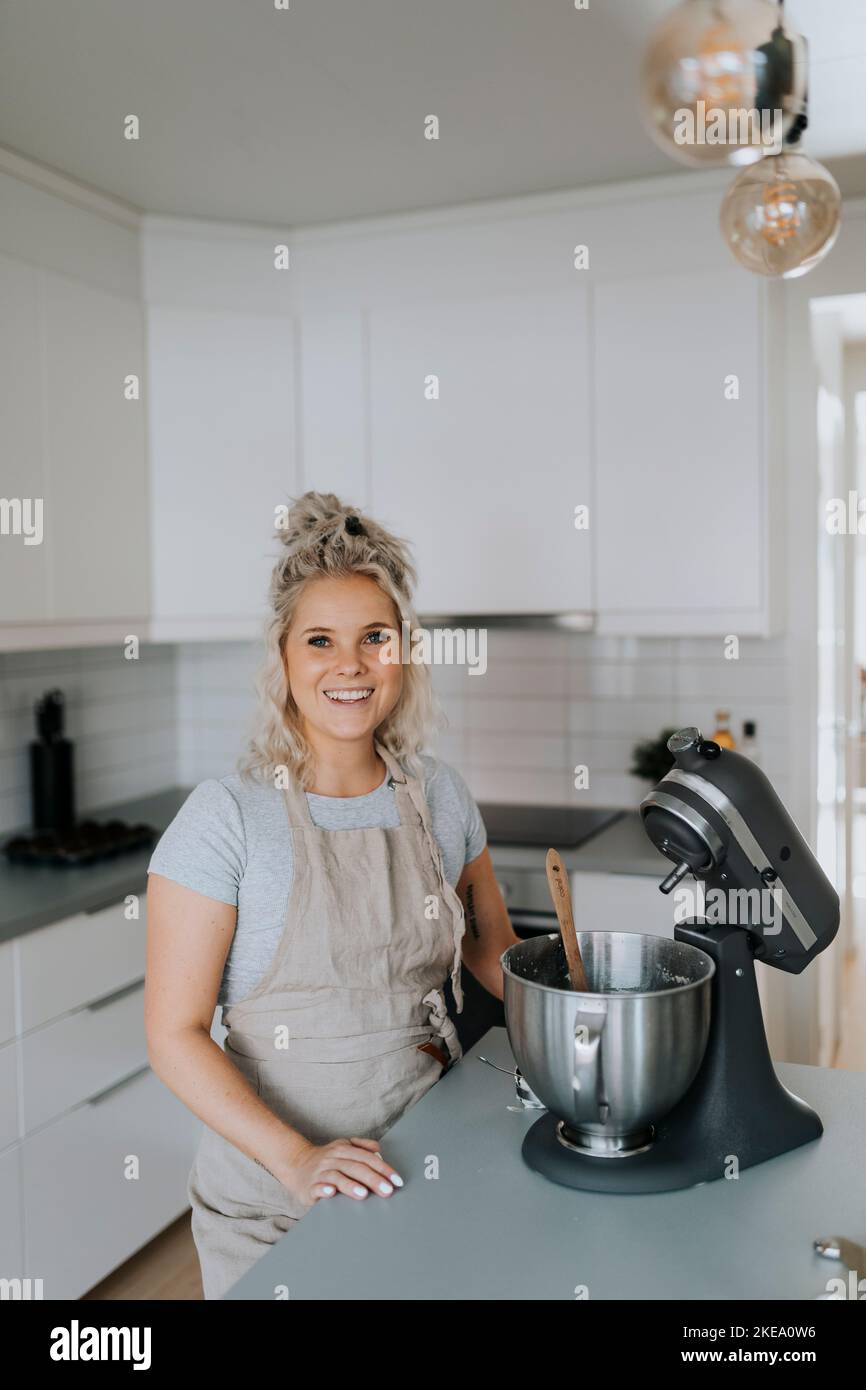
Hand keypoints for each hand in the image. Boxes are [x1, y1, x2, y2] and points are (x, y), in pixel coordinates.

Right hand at [281, 1136, 403, 1208]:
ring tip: (364, 1194)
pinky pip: (317, 1187)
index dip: (384, 1169)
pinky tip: (331, 1193)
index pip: (367, 1158)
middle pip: (356, 1167)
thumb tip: (379, 1150)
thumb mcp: (344, 1147)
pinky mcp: (309, 1186)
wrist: (296, 1164)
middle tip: (387, 1190)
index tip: (397, 1181)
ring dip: (351, 1185)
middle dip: (373, 1179)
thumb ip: (362, 1147)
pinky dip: (324, 1189)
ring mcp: (321, 1172)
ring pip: (337, 1177)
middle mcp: (333, 1159)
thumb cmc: (327, 1159)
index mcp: (344, 1149)